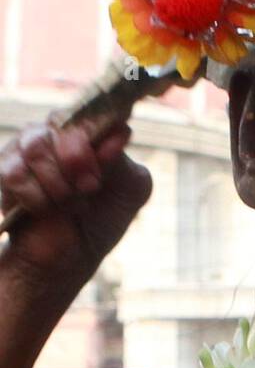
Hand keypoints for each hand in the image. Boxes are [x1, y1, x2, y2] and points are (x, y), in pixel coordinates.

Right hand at [0, 118, 152, 281]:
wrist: (66, 258)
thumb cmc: (100, 220)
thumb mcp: (129, 191)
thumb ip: (125, 159)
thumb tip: (119, 133)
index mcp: (93, 132)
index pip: (94, 109)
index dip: (100, 128)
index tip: (109, 158)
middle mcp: (59, 133)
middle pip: (61, 121)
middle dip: (77, 157)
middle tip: (90, 187)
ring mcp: (30, 149)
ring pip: (35, 144)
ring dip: (57, 181)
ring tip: (69, 205)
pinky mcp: (6, 171)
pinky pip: (15, 172)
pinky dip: (37, 198)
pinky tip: (47, 211)